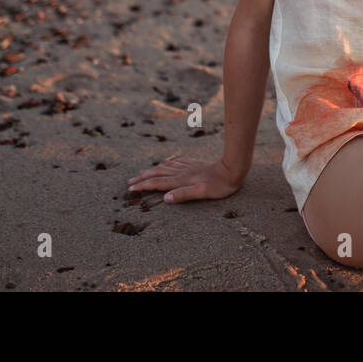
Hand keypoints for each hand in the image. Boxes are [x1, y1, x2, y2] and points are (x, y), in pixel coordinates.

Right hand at [127, 156, 242, 202]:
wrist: (233, 168)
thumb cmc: (220, 185)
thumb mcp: (202, 192)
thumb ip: (184, 194)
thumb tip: (165, 198)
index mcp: (181, 180)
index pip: (158, 183)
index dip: (143, 186)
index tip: (130, 188)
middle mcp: (182, 172)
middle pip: (158, 174)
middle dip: (143, 177)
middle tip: (130, 181)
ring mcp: (188, 167)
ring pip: (166, 167)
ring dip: (152, 170)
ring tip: (143, 172)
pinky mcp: (196, 164)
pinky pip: (177, 163)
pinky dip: (168, 164)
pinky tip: (168, 163)